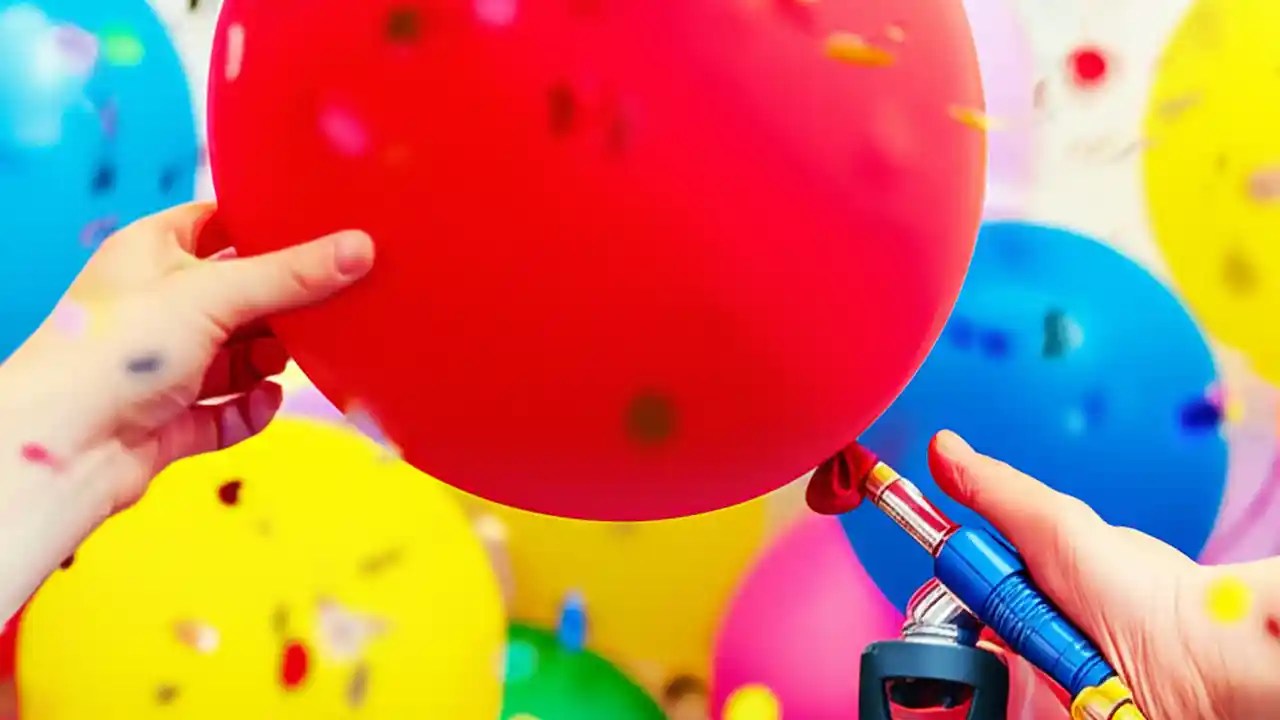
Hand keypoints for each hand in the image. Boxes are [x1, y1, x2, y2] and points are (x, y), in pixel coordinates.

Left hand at [0, 202, 372, 617]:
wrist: (64, 448)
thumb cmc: (112, 350)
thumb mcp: (214, 294)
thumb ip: (293, 275)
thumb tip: (362, 248)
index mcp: (151, 252)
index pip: (218, 224)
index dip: (265, 229)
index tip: (320, 236)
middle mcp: (157, 305)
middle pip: (241, 295)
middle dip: (280, 309)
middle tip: (324, 308)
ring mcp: (165, 365)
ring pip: (239, 356)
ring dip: (268, 362)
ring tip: (287, 362)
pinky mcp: (173, 418)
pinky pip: (230, 410)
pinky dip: (252, 409)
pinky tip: (263, 402)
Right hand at [929, 430, 1279, 719]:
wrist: (1197, 659)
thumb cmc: (1141, 589)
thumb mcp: (1052, 523)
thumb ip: (992, 490)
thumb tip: (942, 446)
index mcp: (1043, 567)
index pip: (975, 578)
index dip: (973, 589)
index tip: (989, 590)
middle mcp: (1052, 614)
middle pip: (986, 631)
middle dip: (1007, 633)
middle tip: (1040, 627)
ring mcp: (1065, 662)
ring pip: (1008, 677)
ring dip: (1032, 672)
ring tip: (1071, 661)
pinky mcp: (1071, 703)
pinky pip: (1029, 706)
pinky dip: (1046, 701)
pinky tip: (1075, 688)